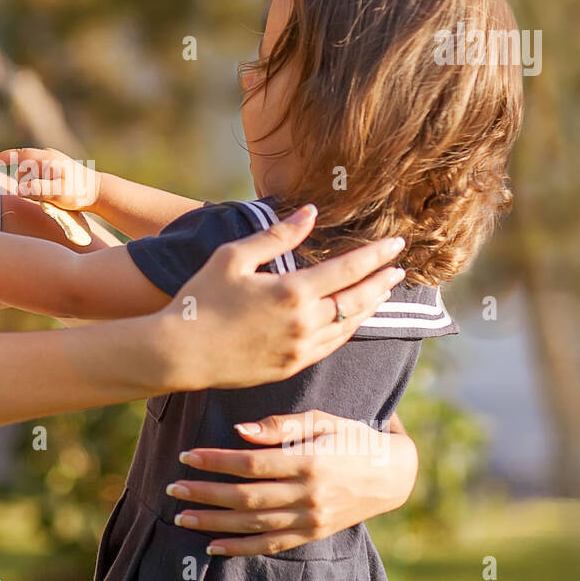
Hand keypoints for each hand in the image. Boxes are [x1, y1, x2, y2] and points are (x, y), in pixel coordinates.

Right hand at [0, 147, 100, 211]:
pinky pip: (37, 176)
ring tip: (50, 197)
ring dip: (32, 186)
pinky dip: (38, 185)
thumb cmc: (79, 193)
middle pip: (22, 168)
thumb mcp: (59, 194)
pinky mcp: (54, 167)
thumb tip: (19, 188)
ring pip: (29, 173)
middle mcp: (47, 155)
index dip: (0, 159)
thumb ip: (39, 190)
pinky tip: (52, 194)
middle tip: (41, 197)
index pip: (17, 155)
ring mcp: (51, 160)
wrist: (98, 191)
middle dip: (23, 183)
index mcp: (46, 158)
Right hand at [156, 204, 405, 391]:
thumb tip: (310, 214)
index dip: (376, 255)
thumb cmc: (201, 299)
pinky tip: (349, 320)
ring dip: (369, 307)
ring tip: (381, 293)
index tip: (397, 243)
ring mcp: (300, 349)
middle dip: (381, 282)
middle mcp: (305, 323)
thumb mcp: (233, 258)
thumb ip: (276, 236)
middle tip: (399, 269)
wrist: (180, 353)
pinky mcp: (290, 366)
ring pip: (348, 326)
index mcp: (293, 291)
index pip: (349, 269)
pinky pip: (330, 346)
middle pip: (358, 300)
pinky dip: (347, 329)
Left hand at [169, 410, 418, 555]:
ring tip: (182, 517)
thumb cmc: (352, 437)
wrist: (392, 474)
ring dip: (214, 522)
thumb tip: (239, 431)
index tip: (187, 456)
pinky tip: (213, 547)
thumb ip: (280, 425)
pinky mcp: (312, 534)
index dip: (216, 461)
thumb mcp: (322, 420)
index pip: (251, 463)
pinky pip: (271, 546)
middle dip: (205, 493)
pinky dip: (240, 549)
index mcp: (308, 460)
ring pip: (253, 525)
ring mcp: (310, 518)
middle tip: (173, 488)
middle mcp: (307, 494)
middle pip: (246, 497)